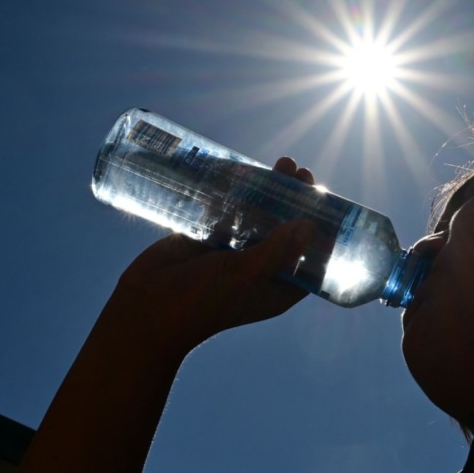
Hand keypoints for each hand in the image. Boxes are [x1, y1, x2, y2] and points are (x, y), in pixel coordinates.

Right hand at [90, 157, 317, 359]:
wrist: (144, 309)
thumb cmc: (199, 302)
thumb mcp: (244, 276)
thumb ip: (276, 251)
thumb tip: (310, 226)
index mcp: (276, 288)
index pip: (310, 259)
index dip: (322, 232)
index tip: (329, 203)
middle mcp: (258, 270)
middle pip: (286, 231)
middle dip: (296, 202)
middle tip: (302, 173)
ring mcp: (232, 253)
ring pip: (258, 217)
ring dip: (270, 192)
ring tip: (282, 163)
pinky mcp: (207, 238)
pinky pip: (229, 212)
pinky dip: (238, 193)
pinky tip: (246, 170)